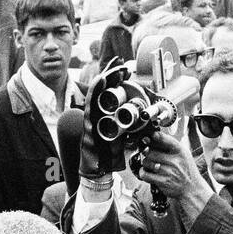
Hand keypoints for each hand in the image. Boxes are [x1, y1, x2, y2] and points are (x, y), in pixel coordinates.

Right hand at [82, 61, 131, 179]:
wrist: (99, 169)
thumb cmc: (109, 155)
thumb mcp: (124, 136)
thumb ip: (131, 126)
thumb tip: (144, 120)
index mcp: (106, 114)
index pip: (110, 91)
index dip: (117, 79)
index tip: (126, 70)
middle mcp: (97, 113)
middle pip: (102, 88)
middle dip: (112, 74)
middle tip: (122, 64)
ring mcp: (91, 116)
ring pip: (96, 92)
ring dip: (105, 78)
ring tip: (115, 68)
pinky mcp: (88, 122)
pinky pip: (91, 103)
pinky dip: (95, 90)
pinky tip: (101, 80)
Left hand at [139, 130, 209, 204]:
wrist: (192, 189)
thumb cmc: (186, 170)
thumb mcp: (183, 154)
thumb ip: (171, 146)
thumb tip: (152, 137)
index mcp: (180, 151)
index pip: (165, 139)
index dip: (155, 136)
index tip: (150, 136)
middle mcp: (174, 161)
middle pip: (150, 151)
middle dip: (147, 153)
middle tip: (149, 155)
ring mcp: (168, 172)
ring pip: (146, 162)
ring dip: (145, 163)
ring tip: (150, 165)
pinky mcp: (162, 182)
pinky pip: (145, 174)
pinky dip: (142, 172)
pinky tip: (147, 172)